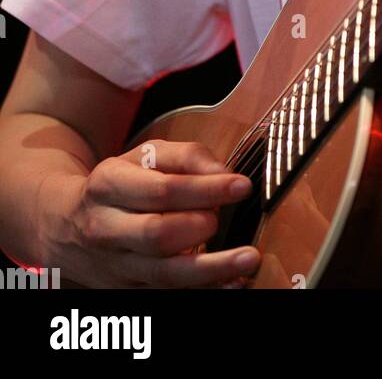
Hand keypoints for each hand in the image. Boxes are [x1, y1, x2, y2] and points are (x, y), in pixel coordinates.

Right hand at [44, 140, 259, 288]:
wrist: (66, 226)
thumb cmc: (119, 184)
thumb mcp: (143, 155)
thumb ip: (186, 156)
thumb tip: (224, 172)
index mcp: (108, 186)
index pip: (161, 190)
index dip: (205, 189)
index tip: (241, 185)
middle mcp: (107, 229)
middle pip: (158, 234)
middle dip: (200, 226)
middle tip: (222, 217)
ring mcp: (115, 266)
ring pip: (164, 274)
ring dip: (211, 268)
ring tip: (248, 258)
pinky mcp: (127, 290)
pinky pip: (169, 294)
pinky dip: (204, 290)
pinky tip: (232, 283)